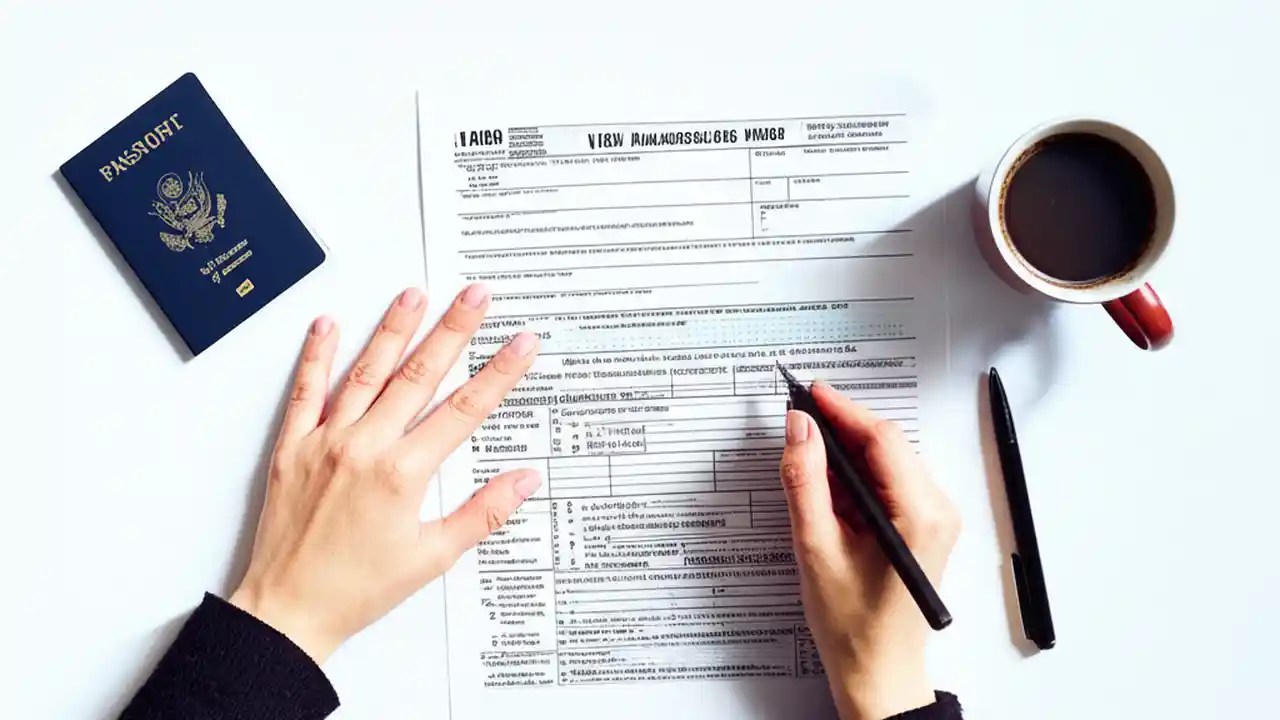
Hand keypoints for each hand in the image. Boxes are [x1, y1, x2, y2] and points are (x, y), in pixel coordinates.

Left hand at [230, 286, 540, 661]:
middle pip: (419, 377)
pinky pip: (305, 392)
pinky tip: (328, 325)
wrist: (287, 611)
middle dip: (452, 331)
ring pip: (366, 373)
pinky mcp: (291, 448)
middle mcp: (364, 448)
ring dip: (393, 330)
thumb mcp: (432, 558)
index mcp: (402, 475)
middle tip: (475, 296)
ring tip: (414, 294)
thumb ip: (482, 513)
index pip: (464, 411)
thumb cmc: (357, 590)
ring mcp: (325, 443)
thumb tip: (523, 480)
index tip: (521, 344)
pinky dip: (317, 356)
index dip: (498, 373)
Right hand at [779, 383, 959, 719]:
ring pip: (886, 461)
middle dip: (841, 428)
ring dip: (847, 454)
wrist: (876, 671)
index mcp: (920, 515)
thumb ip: (805, 482)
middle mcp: (938, 510)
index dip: (842, 410)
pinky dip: (856, 477)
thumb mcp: (815, 547)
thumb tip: (798, 429)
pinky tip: (827, 488)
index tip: (808, 393)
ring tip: (806, 457)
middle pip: (887, 444)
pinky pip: (888, 482)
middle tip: (797, 419)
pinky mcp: (923, 525)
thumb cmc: (852, 625)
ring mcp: (934, 518)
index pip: (882, 439)